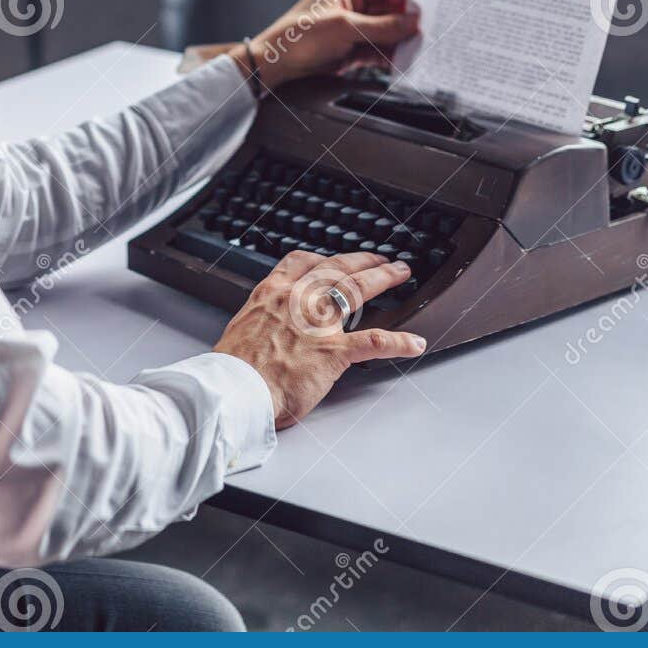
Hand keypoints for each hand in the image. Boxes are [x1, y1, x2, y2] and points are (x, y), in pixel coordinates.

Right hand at [213, 249, 425, 427]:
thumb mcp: (241, 331)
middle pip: (336, 267)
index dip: (322, 258)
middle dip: (362, 260)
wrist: (235, 390)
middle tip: (379, 257)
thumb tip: (266, 333)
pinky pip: (374, 342)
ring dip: (383, 277)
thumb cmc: (233, 370)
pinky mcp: (334, 351)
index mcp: (271, 294)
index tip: (333, 257)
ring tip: (399, 272)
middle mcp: (297, 299)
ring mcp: (317, 323)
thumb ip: (260, 324)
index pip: (300, 262)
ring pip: (357, 289)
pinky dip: (399, 342)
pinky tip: (414, 342)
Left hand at [244, 0, 418, 91]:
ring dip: (399, 42)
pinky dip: (389, 56)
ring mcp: (353, 27)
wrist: (275, 65)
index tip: (424, 12)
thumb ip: (382, 26)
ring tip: (416, 52)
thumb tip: (413, 21)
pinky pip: (378, 49)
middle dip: (405, 23)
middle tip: (424, 35)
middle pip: (389, 9)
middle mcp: (351, 4)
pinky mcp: (352, 48)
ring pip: (386, 31)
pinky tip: (400, 63)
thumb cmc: (298, 37)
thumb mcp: (344, 28)